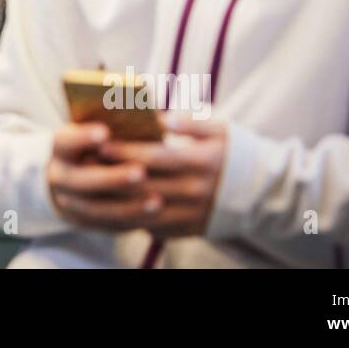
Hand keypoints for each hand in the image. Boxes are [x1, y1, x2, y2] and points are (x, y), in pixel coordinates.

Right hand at [48, 122, 158, 231]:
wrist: (69, 178)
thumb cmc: (92, 145)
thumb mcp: (93, 131)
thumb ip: (114, 127)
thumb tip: (151, 120)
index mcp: (60, 148)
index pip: (64, 141)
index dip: (82, 138)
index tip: (105, 132)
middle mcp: (59, 177)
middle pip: (82, 180)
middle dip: (113, 177)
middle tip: (141, 172)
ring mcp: (71, 203)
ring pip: (97, 209)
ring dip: (128, 206)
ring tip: (158, 200)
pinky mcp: (86, 223)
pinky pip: (109, 225)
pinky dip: (133, 219)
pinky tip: (156, 212)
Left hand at [94, 115, 227, 237]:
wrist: (261, 194)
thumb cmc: (233, 154)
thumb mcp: (220, 131)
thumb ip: (191, 123)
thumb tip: (162, 117)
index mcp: (203, 162)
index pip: (157, 156)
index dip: (127, 150)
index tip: (101, 142)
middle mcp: (196, 190)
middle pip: (146, 182)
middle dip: (113, 172)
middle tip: (87, 162)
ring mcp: (192, 214)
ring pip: (145, 207)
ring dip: (116, 196)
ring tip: (92, 182)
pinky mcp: (188, 230)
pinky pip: (153, 226)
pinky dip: (130, 215)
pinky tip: (110, 203)